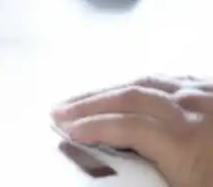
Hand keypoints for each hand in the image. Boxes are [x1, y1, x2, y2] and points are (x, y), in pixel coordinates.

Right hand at [52, 75, 212, 186]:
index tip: (65, 132)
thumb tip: (100, 169)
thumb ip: (145, 177)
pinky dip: (146, 83)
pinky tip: (133, 87)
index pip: (128, 126)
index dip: (94, 128)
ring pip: (151, 82)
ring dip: (112, 89)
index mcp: (186, 142)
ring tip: (84, 98)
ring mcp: (207, 95)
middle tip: (57, 111)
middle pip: (132, 96)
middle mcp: (194, 110)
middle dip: (90, 103)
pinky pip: (175, 79)